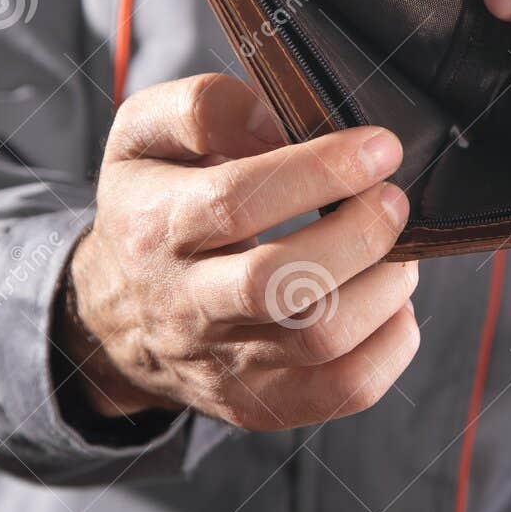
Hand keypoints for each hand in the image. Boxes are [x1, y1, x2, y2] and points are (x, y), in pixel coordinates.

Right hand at [56, 74, 419, 431]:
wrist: (114, 318)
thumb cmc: (151, 209)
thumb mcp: (144, 137)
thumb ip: (202, 107)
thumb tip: (275, 120)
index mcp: (156, 226)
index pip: (238, 201)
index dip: (321, 171)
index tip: (379, 148)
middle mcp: (185, 304)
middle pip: (283, 283)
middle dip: (360, 235)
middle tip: (393, 201)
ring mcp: (225, 363)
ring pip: (323, 338)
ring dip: (385, 286)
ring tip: (396, 250)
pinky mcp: (260, 404)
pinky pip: (346, 389)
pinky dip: (392, 342)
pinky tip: (389, 303)